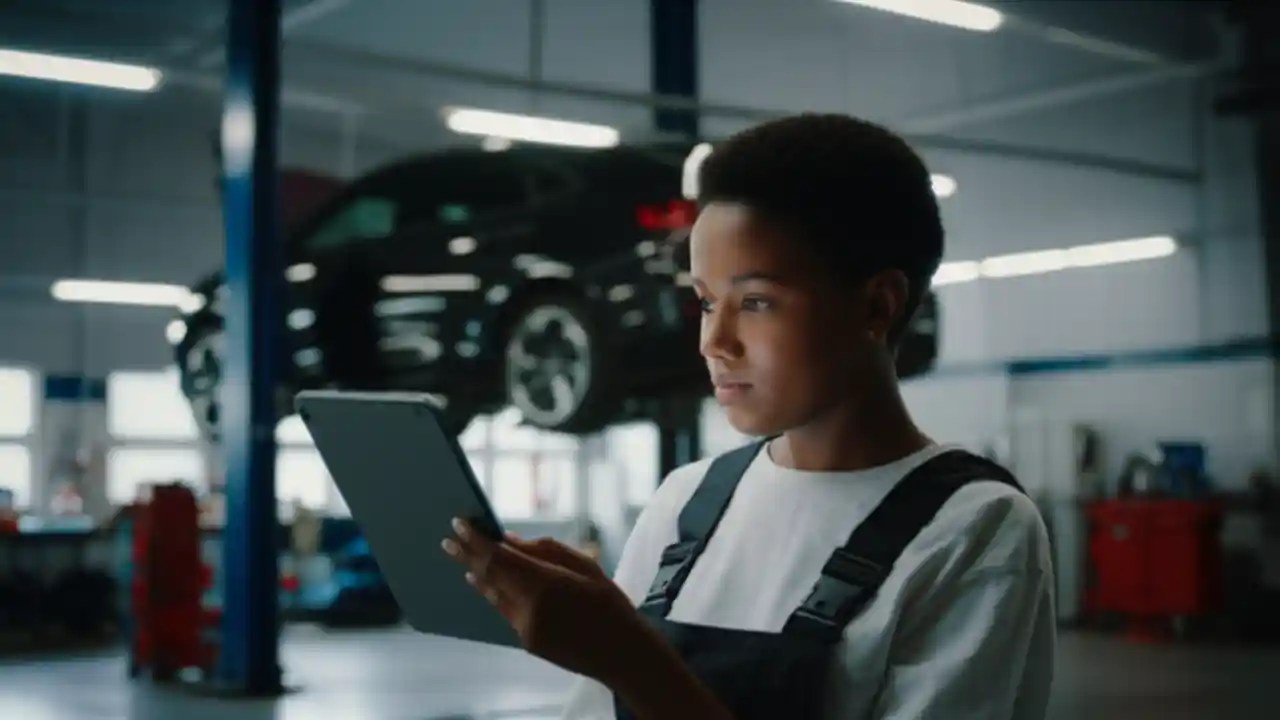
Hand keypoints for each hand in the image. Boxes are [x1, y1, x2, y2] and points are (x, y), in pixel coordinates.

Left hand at [442, 519, 646, 683]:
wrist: (622, 652)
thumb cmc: (608, 602)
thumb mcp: (583, 565)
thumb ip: (543, 550)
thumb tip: (508, 539)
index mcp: (545, 583)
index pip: (498, 557)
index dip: (475, 539)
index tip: (458, 523)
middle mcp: (528, 607)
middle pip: (488, 575)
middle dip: (466, 555)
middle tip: (447, 540)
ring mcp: (525, 628)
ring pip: (493, 594)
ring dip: (477, 574)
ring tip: (462, 557)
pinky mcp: (526, 642)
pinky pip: (505, 610)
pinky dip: (493, 592)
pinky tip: (485, 582)